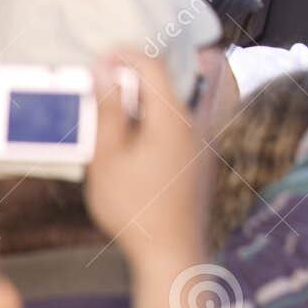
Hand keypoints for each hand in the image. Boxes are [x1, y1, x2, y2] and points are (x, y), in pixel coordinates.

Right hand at [84, 50, 212, 271]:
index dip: (126, 55)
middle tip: (116, 73)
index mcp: (174, 117)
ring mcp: (205, 141)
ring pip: (189, 98)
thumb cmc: (135, 208)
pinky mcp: (203, 158)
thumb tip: (105, 70)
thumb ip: (108, 111)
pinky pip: (190, 120)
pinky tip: (139, 132)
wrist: (172, 252)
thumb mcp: (108, 158)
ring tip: (126, 101)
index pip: (154, 66)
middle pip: (178, 78)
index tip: (101, 58)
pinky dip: (167, 113)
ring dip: (159, 91)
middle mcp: (197, 123)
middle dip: (147, 69)